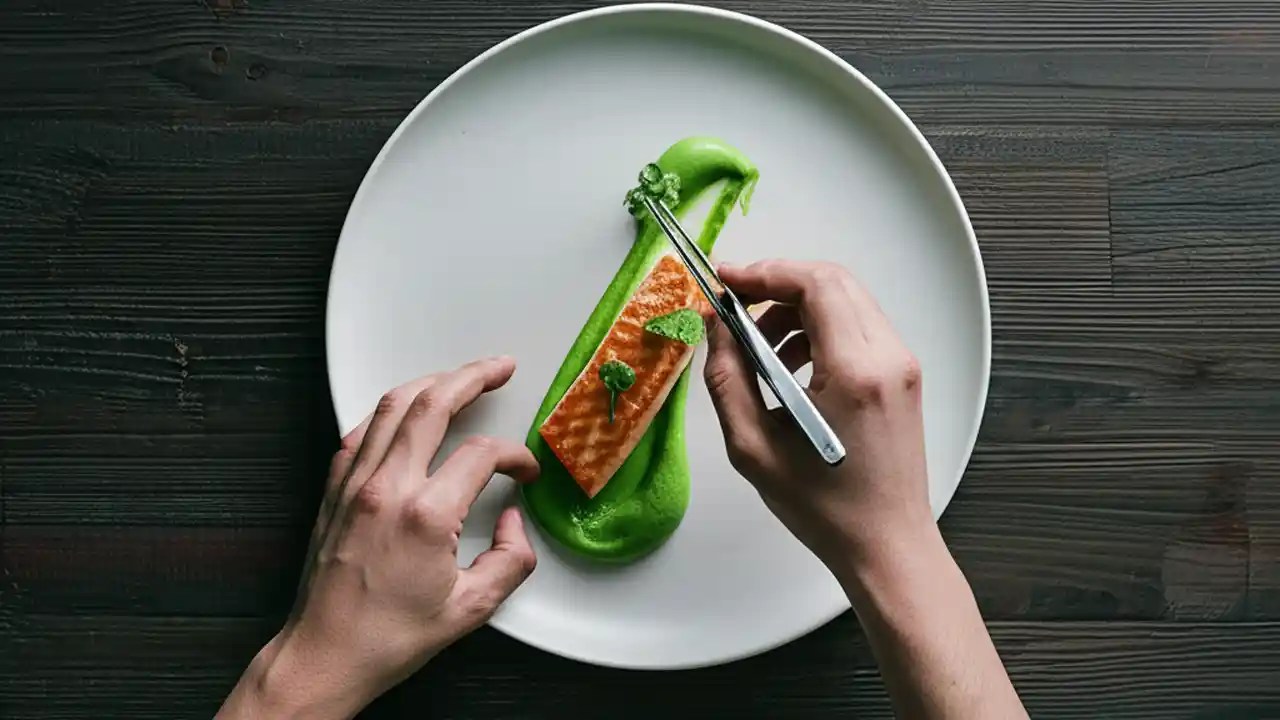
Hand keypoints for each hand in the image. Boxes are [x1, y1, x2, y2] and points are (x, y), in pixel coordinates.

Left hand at [218, 357, 538, 719]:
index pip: (481, 456)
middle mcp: (386, 488)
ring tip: (458, 376)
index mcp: (425, 515)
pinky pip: (362, 430)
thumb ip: (511, 560)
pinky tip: (407, 411)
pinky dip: (390, 411)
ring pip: (392, 406)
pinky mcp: (334, 490)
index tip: (524, 470)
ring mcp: (353, 484)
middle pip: (433, 404)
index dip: (513, 455)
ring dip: (431, 382)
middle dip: (473, 377)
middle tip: (500, 367)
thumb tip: (515, 522)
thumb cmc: (388, 638)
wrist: (325, 655)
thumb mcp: (471, 609)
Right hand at [703, 260, 931, 574]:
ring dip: (797, 309)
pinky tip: (790, 367)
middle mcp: (888, 358)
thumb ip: (728, 379)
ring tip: (759, 350)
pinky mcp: (903, 377)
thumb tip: (717, 327)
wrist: (886, 545)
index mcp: (855, 372)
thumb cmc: (824, 508)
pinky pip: (858, 328)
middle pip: (833, 282)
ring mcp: (902, 366)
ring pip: (846, 301)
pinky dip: (819, 330)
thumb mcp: (753, 447)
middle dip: (778, 285)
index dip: (766, 273)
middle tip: (735, 306)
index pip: (815, 285)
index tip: (726, 282)